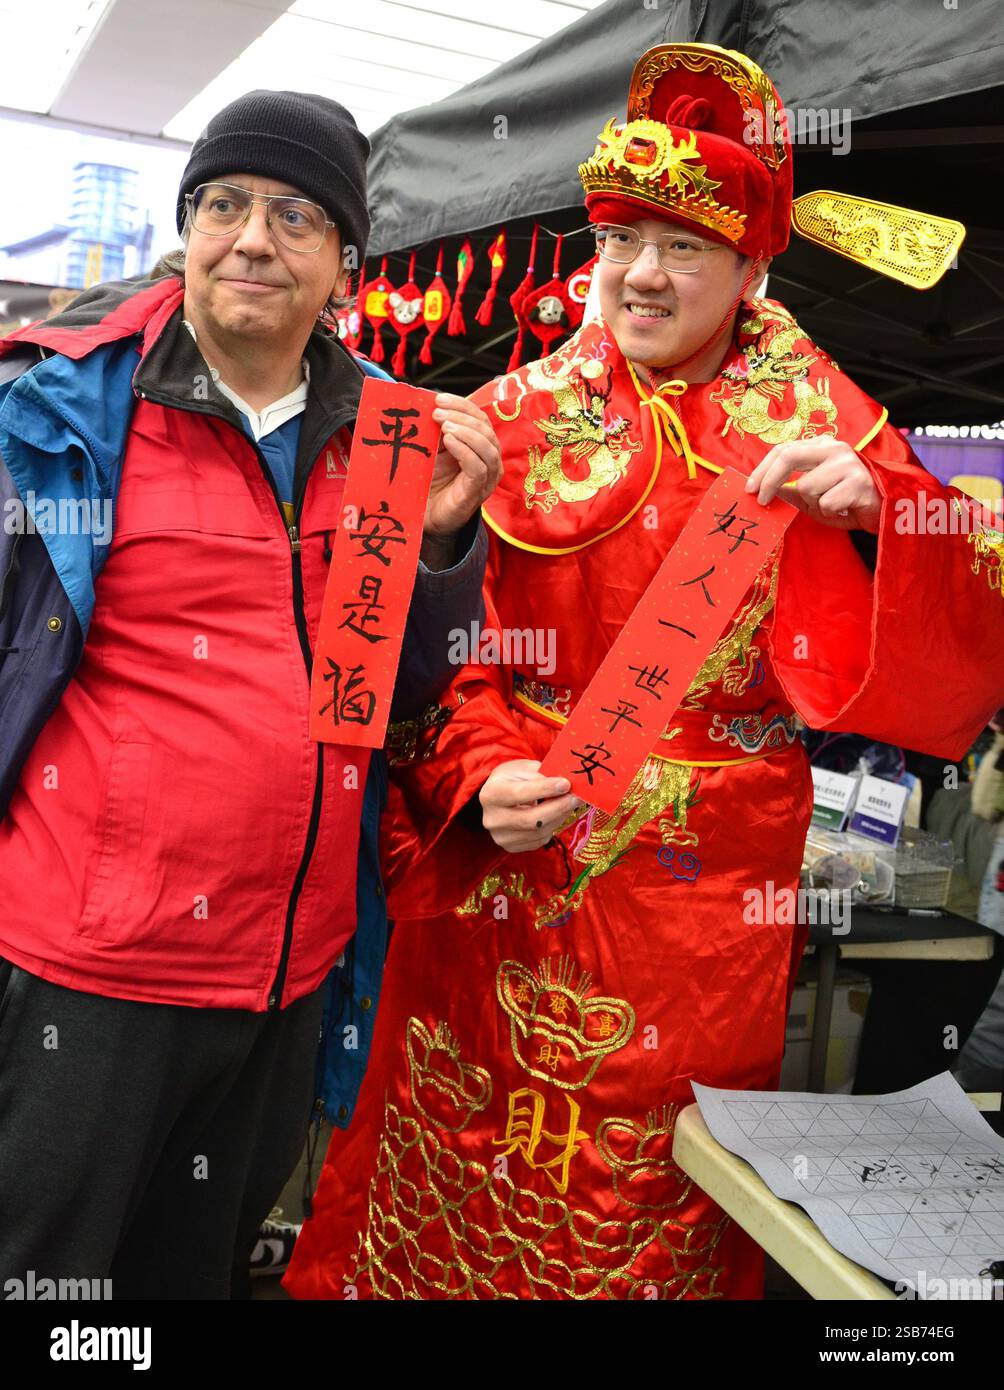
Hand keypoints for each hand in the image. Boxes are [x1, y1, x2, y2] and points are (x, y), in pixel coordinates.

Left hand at [424, 393, 502, 537]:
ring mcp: (487, 477)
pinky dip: (465, 450)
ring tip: (444, 426)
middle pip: (485, 429)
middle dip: (461, 416)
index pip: (480, 418)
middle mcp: (490, 460)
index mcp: (481, 446)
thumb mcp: (434, 449)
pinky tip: (449, 441)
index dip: (462, 405)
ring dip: (465, 431)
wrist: (424, 516)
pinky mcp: (477, 491)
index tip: (439, 399)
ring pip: (487, 446)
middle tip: (437, 413)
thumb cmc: (430, 482)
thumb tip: (429, 404)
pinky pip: (478, 467)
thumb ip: (437, 430)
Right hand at [479, 759, 583, 852]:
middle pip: (531, 820)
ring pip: (539, 832)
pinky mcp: (511, 847)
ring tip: (571, 803)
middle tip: (577, 797)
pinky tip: (559, 814)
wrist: (497, 798)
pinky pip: (539, 840)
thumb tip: (564, 784)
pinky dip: (553, 826)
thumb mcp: (522, 768)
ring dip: (559, 817)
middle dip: (558, 807)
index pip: (519, 794)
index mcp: (491, 794)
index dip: (544, 789)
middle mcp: (492, 819)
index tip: (566, 784)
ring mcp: (501, 836)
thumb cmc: (512, 779)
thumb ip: (540, 775)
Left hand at [744, 437, 880, 532]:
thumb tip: (762, 490)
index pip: (783, 449)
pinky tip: (845, 509)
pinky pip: (826, 502)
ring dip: (813, 504)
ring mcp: (848, 463)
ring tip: (831, 505)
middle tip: (761, 501)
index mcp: (822, 446)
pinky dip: (830, 512)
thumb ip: (791, 491)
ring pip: (807, 486)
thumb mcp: (814, 497)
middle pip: (789, 457)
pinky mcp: (859, 482)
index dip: (762, 469)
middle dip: (769, 480)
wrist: (886, 510)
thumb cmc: (847, 502)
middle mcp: (835, 448)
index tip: (749, 489)